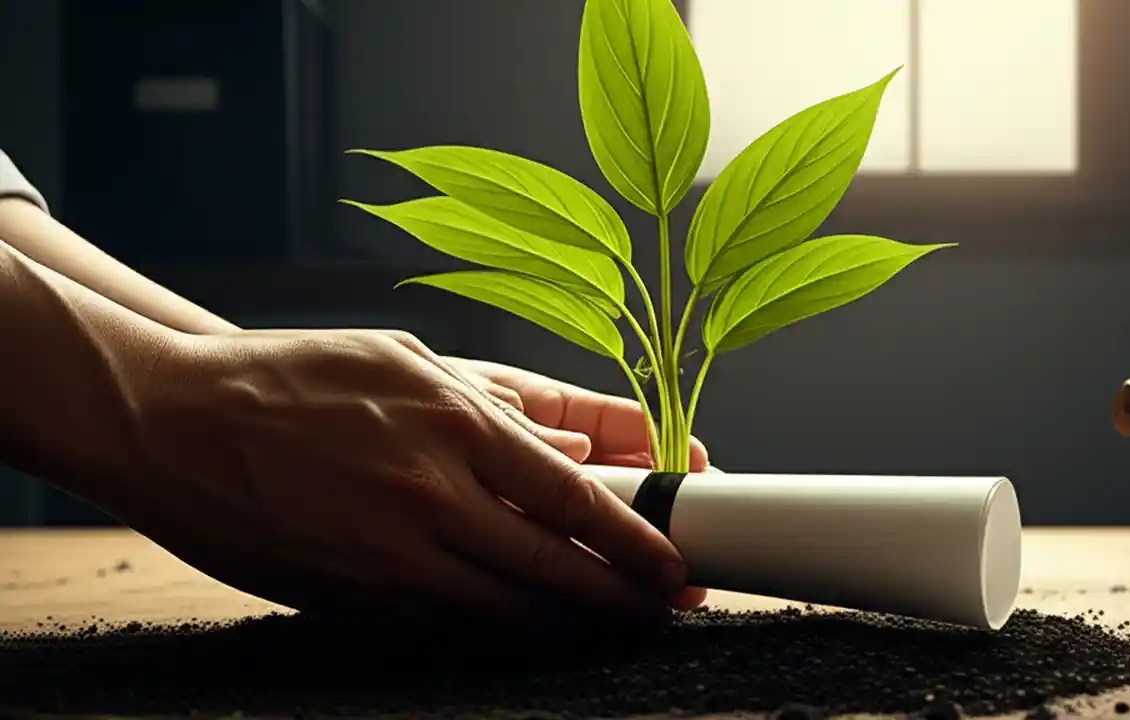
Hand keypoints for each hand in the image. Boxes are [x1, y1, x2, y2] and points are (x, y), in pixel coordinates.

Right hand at [108, 329, 693, 623]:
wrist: (172, 421)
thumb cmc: (292, 375)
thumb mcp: (405, 359)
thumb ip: (494, 404)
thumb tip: (565, 445)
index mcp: (452, 425)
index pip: (573, 498)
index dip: (636, 541)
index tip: (675, 565)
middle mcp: (432, 498)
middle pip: (554, 571)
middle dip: (621, 598)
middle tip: (663, 610)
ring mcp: (390, 557)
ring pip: (506, 611)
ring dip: (568, 624)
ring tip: (612, 624)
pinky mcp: (354, 596)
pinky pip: (446, 624)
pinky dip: (498, 629)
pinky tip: (528, 626)